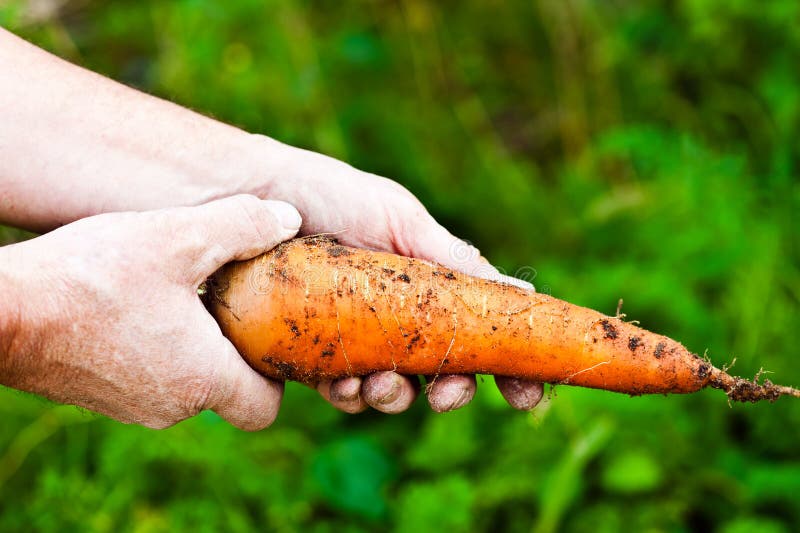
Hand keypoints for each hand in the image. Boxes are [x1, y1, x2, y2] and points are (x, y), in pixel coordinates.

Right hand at [0, 195, 300, 429]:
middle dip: (237, 345)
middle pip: (228, 389)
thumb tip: (289, 220)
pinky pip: (150, 375)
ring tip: (185, 291)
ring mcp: (131, 406)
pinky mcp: (100, 394)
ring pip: (187, 380)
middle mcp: (170, 407)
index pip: (265, 407)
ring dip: (195, 342)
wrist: (0, 309)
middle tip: (232, 296)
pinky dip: (158, 346)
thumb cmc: (91, 277)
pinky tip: (142, 301)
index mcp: (202, 380)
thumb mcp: (178, 237)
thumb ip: (242, 226)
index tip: (270, 331)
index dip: (277, 374)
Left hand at [250, 139, 544, 412]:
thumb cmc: (326, 194)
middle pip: (438, 371)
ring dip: (394, 399)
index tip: (528, 395)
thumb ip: (452, 261)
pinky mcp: (306, 354)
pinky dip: (346, 395)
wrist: (242, 195)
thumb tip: (524, 296)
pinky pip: (338, 391)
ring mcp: (350, 339)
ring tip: (380, 386)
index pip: (476, 331)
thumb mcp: (398, 220)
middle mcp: (392, 316)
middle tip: (448, 396)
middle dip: (450, 392)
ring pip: (390, 391)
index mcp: (423, 284)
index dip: (504, 367)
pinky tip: (339, 382)